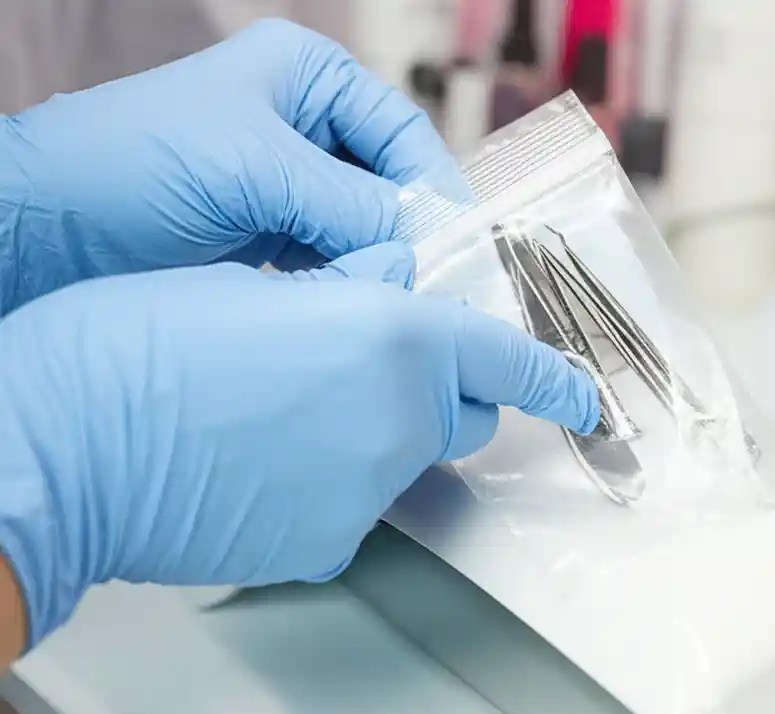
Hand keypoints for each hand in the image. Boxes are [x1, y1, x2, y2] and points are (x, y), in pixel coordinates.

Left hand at [0, 18, 467, 314]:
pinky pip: (332, 257)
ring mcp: (284, 182)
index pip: (401, 131)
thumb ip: (349, 204)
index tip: (464, 244)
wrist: (43, 228)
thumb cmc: (135, 163)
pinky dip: (351, 281)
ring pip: (364, 225)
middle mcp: (302, 123)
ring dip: (384, 262)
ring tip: (410, 302)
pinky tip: (366, 308)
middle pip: (388, 182)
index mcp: (306, 76)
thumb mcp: (256, 169)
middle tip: (444, 284)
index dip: (434, 187)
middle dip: (413, 230)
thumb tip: (425, 244)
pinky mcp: (266, 235)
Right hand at [0, 242, 598, 647]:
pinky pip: (352, 507)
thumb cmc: (133, 349)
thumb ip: (348, 284)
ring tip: (281, 415)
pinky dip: (327, 485)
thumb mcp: (249, 281)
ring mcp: (365, 491)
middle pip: (461, 415)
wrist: (60, 450)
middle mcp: (398, 418)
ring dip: (371, 435)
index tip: (584, 393)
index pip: (505, 358)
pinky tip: (259, 465)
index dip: (553, 376)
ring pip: (402, 461)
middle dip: (440, 394)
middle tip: (370, 372)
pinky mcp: (325, 544)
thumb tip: (394, 277)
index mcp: (391, 335)